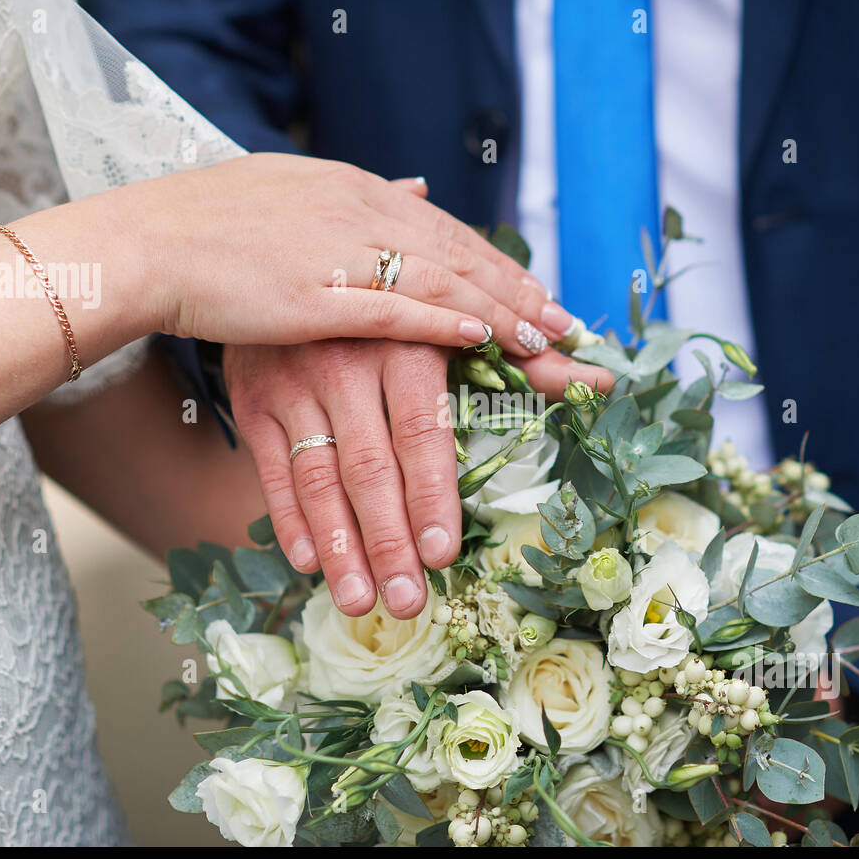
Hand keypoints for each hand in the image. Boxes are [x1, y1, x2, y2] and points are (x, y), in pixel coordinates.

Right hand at [128, 156, 578, 353]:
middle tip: (566, 323)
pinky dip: (445, 325)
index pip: (445, 230)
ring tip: (544, 340)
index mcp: (353, 189)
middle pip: (458, 256)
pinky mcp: (315, 297)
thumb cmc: (209, 226)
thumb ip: (359, 200)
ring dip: (499, 312)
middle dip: (518, 292)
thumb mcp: (293, 192)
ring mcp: (338, 253)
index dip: (497, 265)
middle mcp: (357, 213)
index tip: (537, 292)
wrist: (146, 244)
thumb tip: (415, 189)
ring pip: (440, 284)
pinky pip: (395, 312)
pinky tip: (482, 338)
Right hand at [224, 340, 612, 618]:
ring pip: (318, 478)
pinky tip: (310, 565)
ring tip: (363, 603)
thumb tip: (603, 381)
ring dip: (340, 548)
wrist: (300, 255)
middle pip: (369, 468)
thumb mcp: (459, 320)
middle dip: (389, 542)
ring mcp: (294, 383)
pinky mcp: (254, 399)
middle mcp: (346, 362)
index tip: (443, 555)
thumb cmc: (402, 305)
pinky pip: (271, 468)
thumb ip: (529, 360)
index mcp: (407, 342)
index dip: (432, 497)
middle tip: (410, 603)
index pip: (421, 433)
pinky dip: (288, 519)